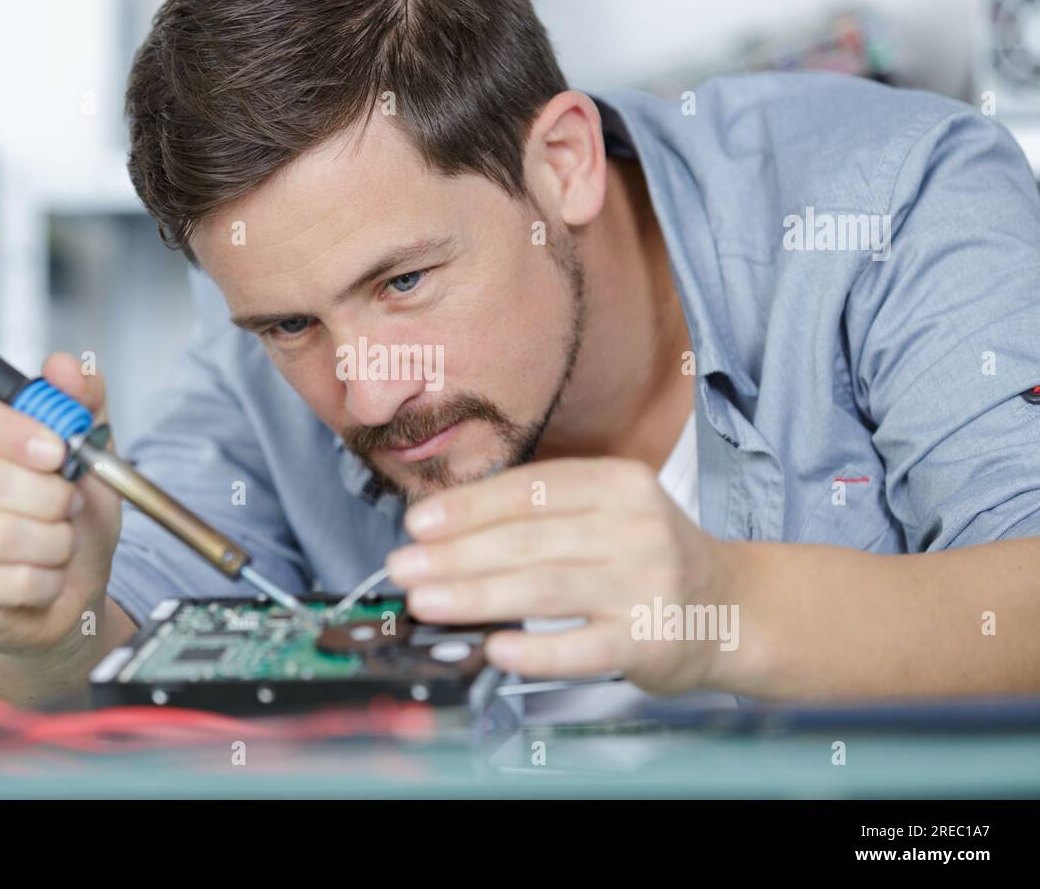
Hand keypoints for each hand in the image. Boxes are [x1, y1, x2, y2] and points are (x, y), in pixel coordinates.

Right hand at [0, 353, 121, 656]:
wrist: (71, 594)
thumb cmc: (73, 522)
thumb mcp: (94, 458)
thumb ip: (84, 406)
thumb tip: (68, 367)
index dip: (11, 430)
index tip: (55, 450)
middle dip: (50, 497)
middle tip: (68, 505)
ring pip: (1, 533)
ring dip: (55, 542)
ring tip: (61, 541)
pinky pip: (11, 579)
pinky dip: (48, 579)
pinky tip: (47, 574)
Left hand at [385, 458, 742, 693]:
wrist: (730, 608)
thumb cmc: (647, 556)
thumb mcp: (609, 512)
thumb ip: (541, 515)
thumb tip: (444, 531)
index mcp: (620, 483)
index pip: (531, 490)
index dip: (468, 508)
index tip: (418, 524)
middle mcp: (637, 528)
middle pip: (528, 540)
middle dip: (455, 555)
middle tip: (403, 569)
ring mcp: (646, 585)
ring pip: (544, 588)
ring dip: (475, 595)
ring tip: (425, 602)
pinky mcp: (650, 640)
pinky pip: (581, 647)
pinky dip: (534, 650)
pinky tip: (493, 649)